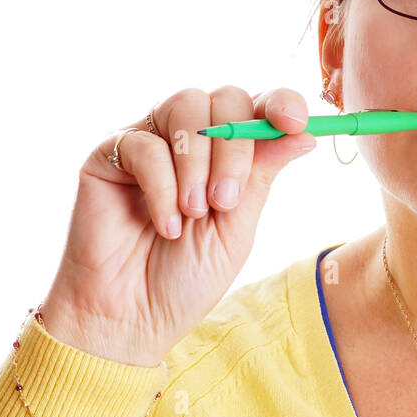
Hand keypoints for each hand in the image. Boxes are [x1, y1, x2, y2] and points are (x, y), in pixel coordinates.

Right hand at [39, 86, 316, 365]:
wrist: (131, 317)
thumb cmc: (186, 279)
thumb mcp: (238, 227)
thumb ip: (261, 175)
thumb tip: (305, 133)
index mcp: (229, 154)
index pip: (260, 106)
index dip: (281, 102)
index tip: (294, 122)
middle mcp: (191, 140)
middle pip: (226, 98)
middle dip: (235, 147)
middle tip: (226, 201)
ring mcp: (150, 141)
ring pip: (186, 106)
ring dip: (197, 163)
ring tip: (194, 213)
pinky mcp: (110, 155)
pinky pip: (144, 143)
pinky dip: (161, 186)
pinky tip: (165, 225)